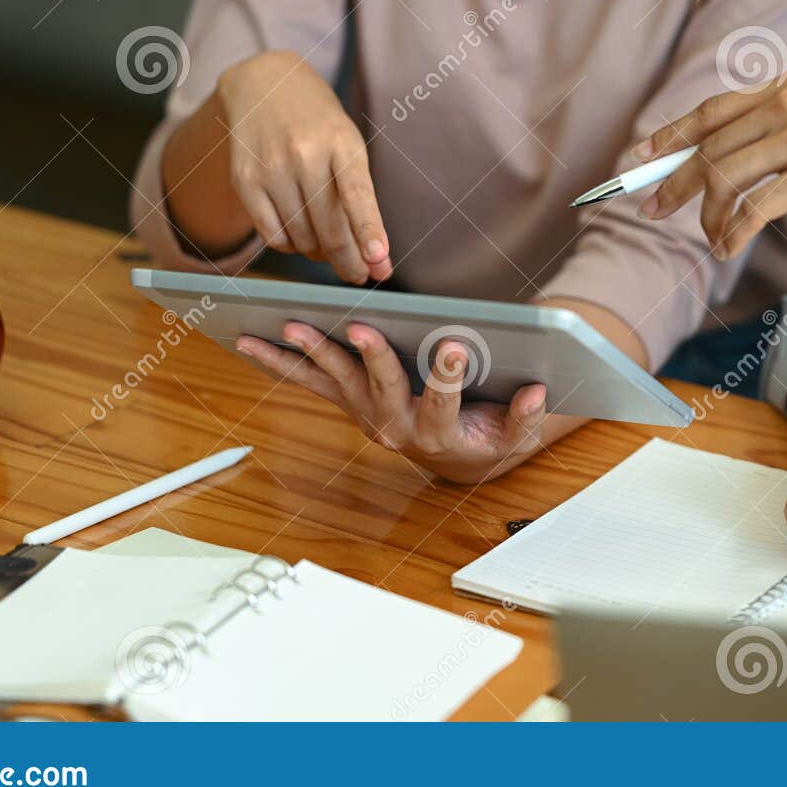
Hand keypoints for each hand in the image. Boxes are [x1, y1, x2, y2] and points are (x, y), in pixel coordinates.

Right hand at [217, 51, 390, 283]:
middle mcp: (303, 153)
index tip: (379, 261)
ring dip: (320, 253)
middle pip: (328, 227)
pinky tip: (300, 237)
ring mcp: (270, 167)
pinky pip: (272, 235)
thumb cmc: (318, 122)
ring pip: (301, 237)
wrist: (265, 83)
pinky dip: (291, 246)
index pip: (357, 194)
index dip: (369, 230)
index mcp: (340, 141)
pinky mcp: (244, 180)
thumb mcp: (347, 145)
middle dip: (348, 261)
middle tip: (358, 274)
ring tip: (328, 246)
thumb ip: (362, 200)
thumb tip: (378, 260)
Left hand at [236, 321, 548, 483]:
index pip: (443, 403)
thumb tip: (536, 393)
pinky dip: (281, 361)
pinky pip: (311, 381)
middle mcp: (394, 426)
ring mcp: (365, 414)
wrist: (457, 459)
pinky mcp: (349, 402)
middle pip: (380, 389)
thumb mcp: (515, 434)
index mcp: (438, 433)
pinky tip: (250, 342)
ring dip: (310, 355)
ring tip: (286, 327)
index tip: (455, 348)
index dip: (448, 378)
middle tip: (360, 328)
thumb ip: (524, 417)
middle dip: (371, 358)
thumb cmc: (487, 437)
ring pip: (334, 382)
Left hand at [635, 69, 786, 258]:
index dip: (671, 134)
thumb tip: (740, 154)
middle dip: (674, 181)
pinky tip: (728, 248)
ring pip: (725, 179)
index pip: (714, 109)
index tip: (642, 156)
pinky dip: (733, 233)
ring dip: (707, 217)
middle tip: (650, 208)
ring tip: (709, 240)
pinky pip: (753, 209)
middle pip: (710, 146)